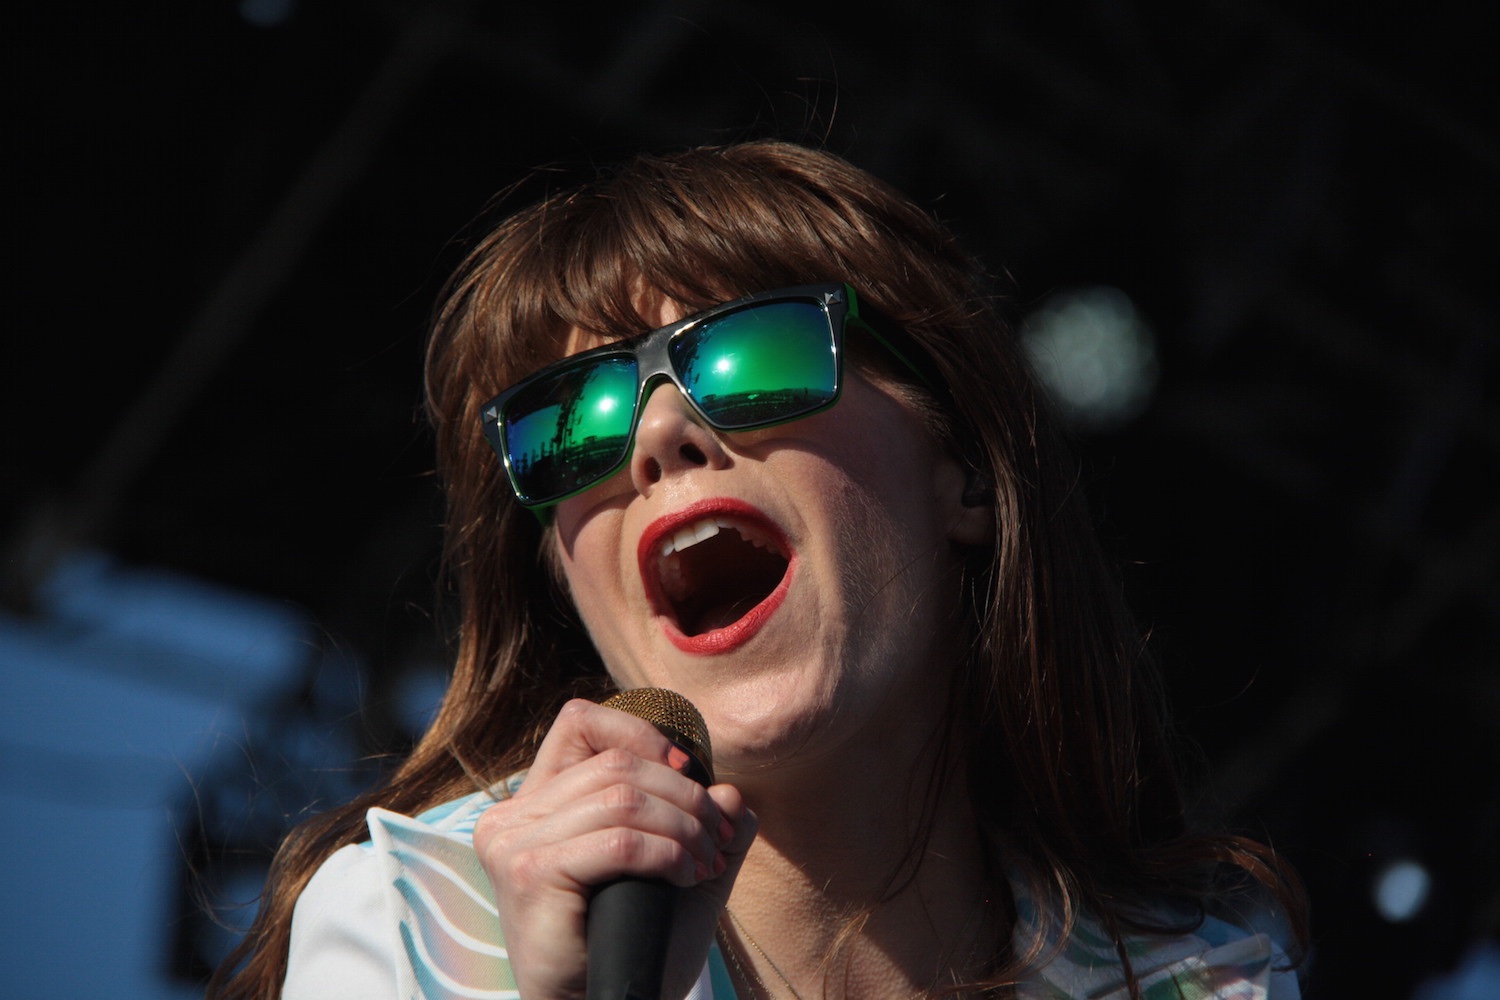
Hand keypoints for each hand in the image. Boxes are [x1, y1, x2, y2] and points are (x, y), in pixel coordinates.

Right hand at [472, 698, 756, 999]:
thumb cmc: (626, 943)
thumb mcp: (671, 872)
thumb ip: (699, 827)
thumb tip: (731, 793)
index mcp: (534, 803)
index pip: (579, 724)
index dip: (640, 734)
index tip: (690, 772)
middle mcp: (513, 816)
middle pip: (615, 765)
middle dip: (683, 794)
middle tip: (717, 835)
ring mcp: (516, 844)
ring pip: (622, 799)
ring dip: (683, 827)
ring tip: (706, 861)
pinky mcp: (532, 874)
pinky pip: (619, 842)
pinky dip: (667, 853)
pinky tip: (686, 877)